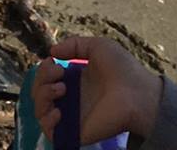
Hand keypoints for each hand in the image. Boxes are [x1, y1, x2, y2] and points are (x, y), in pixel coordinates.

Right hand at [32, 36, 163, 145]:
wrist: (137, 93)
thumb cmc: (122, 69)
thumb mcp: (98, 46)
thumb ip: (74, 44)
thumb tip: (52, 52)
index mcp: (75, 79)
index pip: (47, 78)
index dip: (44, 69)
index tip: (55, 62)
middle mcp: (70, 98)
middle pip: (39, 92)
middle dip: (41, 79)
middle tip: (58, 72)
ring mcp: (71, 115)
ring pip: (40, 111)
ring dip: (42, 96)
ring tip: (61, 89)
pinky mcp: (74, 131)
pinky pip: (49, 132)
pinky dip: (47, 121)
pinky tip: (59, 111)